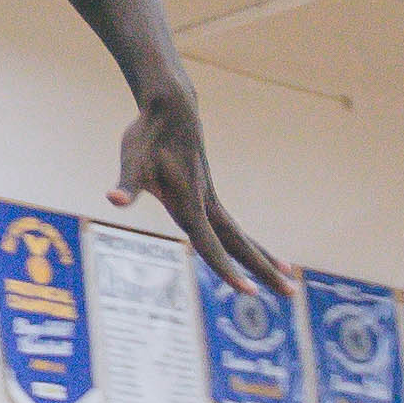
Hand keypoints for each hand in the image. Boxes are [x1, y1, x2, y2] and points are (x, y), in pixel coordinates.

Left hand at [112, 93, 289, 294]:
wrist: (172, 109)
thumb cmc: (148, 136)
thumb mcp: (133, 162)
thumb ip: (127, 185)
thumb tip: (114, 199)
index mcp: (190, 204)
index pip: (210, 246)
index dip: (227, 270)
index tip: (247, 291)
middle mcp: (206, 205)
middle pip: (239, 245)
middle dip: (263, 271)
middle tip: (290, 293)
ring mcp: (211, 201)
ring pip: (242, 237)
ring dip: (264, 259)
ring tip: (289, 276)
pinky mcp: (209, 197)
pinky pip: (234, 228)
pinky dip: (249, 244)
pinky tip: (258, 253)